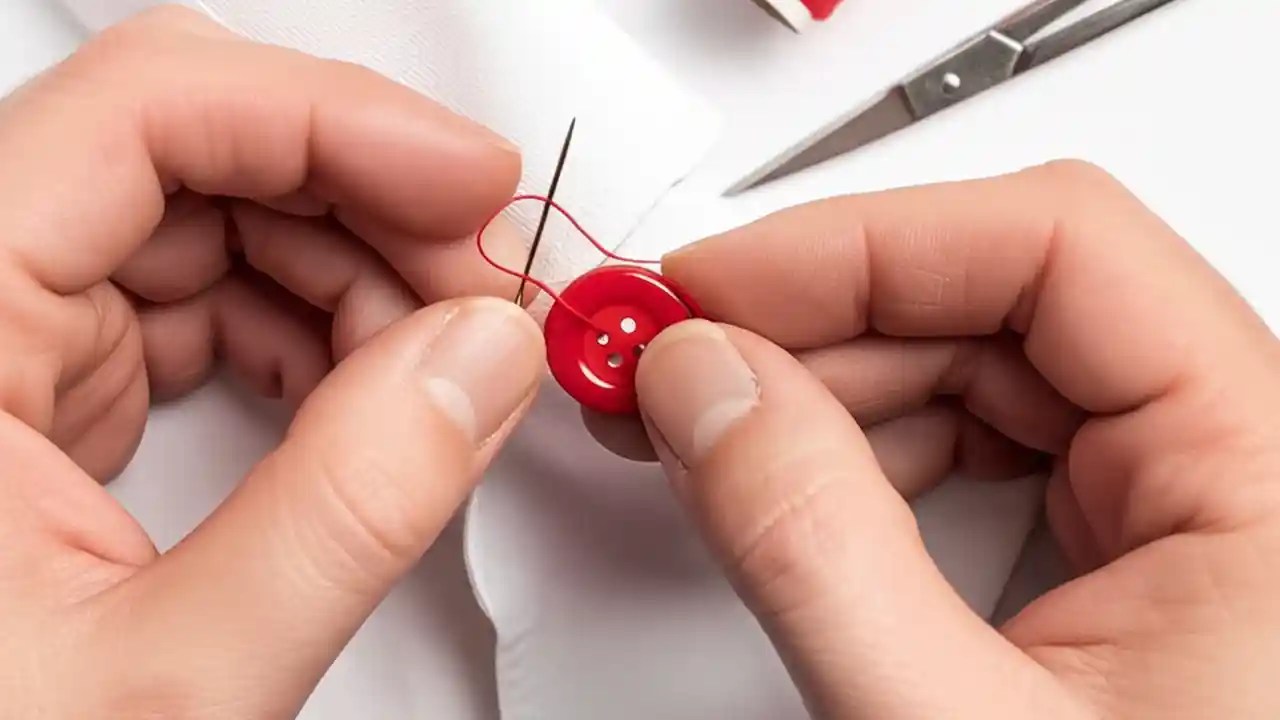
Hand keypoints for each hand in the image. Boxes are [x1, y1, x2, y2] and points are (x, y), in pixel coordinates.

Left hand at [0, 7, 542, 716]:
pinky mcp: (52, 388)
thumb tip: (480, 360)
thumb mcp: (169, 683)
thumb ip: (345, 513)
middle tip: (483, 291)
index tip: (468, 182)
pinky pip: (204, 300)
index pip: (143, 115)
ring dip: (356, 274)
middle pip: (194, 150)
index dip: (332, 120)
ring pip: (212, 221)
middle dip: (370, 204)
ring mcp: (5, 342)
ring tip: (444, 364)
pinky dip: (313, 331)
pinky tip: (371, 393)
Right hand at [636, 161, 1279, 717]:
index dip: (865, 242)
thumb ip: (813, 543)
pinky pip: (981, 438)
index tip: (717, 286)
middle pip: (1001, 295)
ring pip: (981, 360)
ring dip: (828, 380)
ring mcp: (1179, 504)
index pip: (1060, 247)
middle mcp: (1241, 468)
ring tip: (710, 429)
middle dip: (815, 315)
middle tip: (677, 360)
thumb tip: (702, 384)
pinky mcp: (1120, 546)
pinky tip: (795, 483)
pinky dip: (868, 446)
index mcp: (1267, 478)